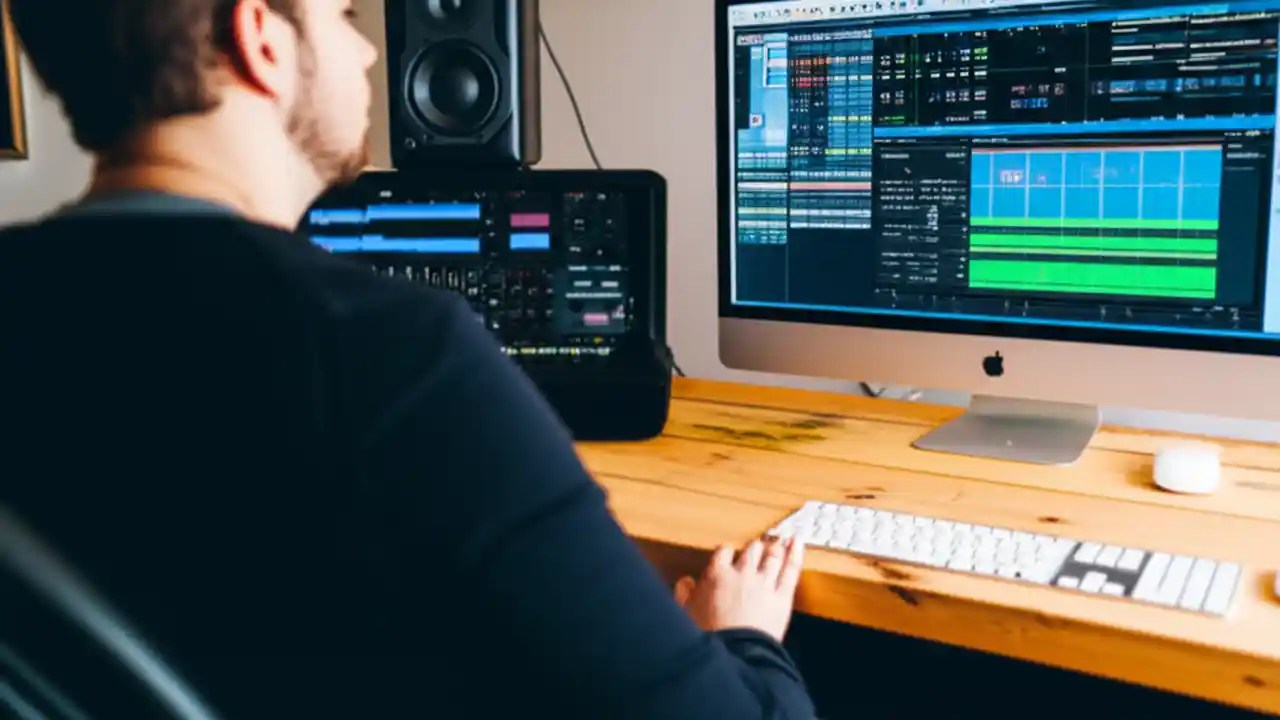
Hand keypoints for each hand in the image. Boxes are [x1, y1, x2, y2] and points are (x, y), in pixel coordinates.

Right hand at [673, 536, 804, 642]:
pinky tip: (796, 542)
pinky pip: (790, 569)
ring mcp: (764, 583)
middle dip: (754, 548)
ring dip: (774, 548)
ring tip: (778, 541)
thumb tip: (685, 583)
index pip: (723, 552)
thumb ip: (684, 594)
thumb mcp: (686, 613)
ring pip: (771, 557)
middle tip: (757, 546)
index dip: (727, 552)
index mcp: (717, 575)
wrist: (734, 655)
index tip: (728, 554)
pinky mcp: (782, 596)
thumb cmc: (708, 637)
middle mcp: (742, 574)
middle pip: (750, 551)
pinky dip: (794, 554)